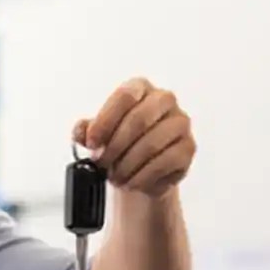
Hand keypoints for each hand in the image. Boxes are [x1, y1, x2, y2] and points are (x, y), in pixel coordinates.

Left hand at [74, 77, 195, 196]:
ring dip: (127, 165)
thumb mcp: (98, 135)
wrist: (142, 169)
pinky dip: (142, 176)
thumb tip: (81, 131)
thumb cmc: (120, 144)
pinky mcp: (188, 148)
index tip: (91, 143)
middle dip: (115, 147)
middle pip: (139, 119)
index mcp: (140, 88)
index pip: (125, 96)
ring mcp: (180, 123)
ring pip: (151, 144)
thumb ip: (86, 130)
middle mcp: (164, 100)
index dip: (105, 121)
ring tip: (115, 176)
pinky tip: (132, 181)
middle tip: (101, 164)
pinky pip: (164, 163)